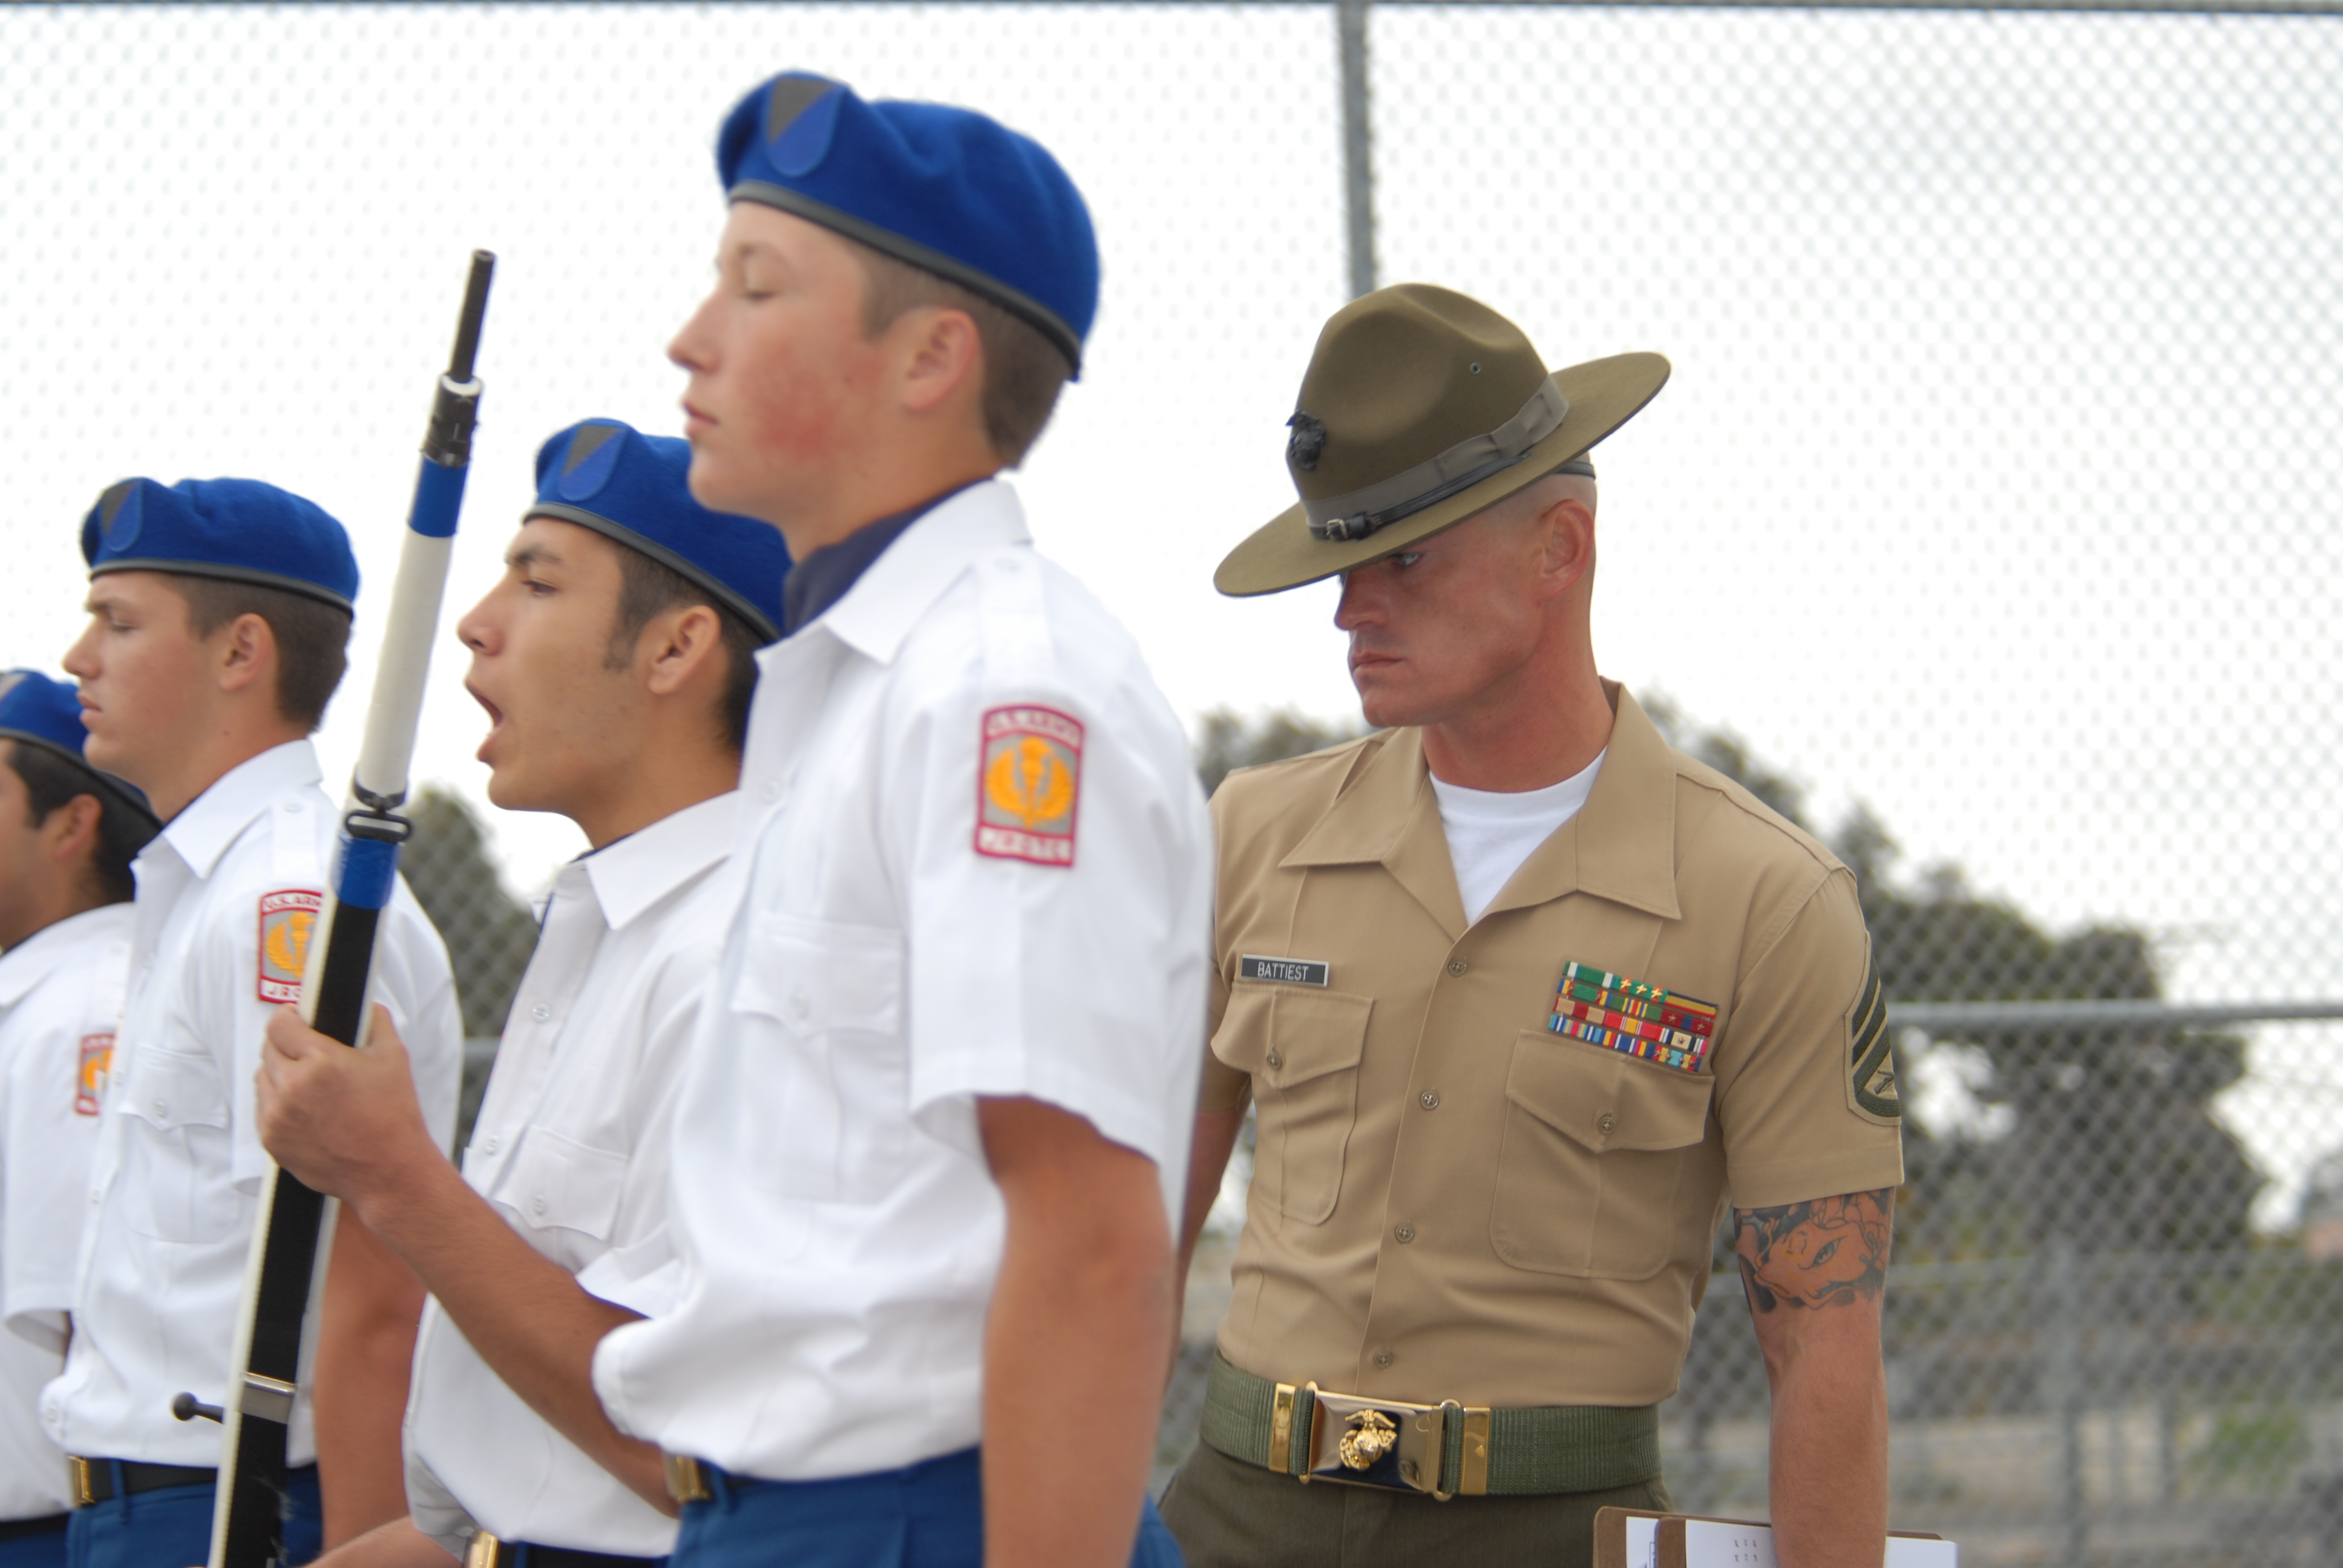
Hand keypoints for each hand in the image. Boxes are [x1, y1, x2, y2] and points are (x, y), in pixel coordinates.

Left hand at [258, 1003, 439, 1217]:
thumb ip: (374, 1021)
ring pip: (262, 1080)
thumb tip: (361, 1005)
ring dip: (279, 1075)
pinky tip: (305, 1109)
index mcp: (320, 1061)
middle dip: (287, 1046)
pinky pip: (263, 1109)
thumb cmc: (394, 1116)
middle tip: (309, 1053)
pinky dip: (278, 1104)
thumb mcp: (394, 1056)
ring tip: (308, 1084)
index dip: (290, 1017)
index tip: (298, 1019)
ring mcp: (277, 1117)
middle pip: (268, 1049)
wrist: (388, 1171)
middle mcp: (292, 1087)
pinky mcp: (271, 1141)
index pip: (280, 1024)